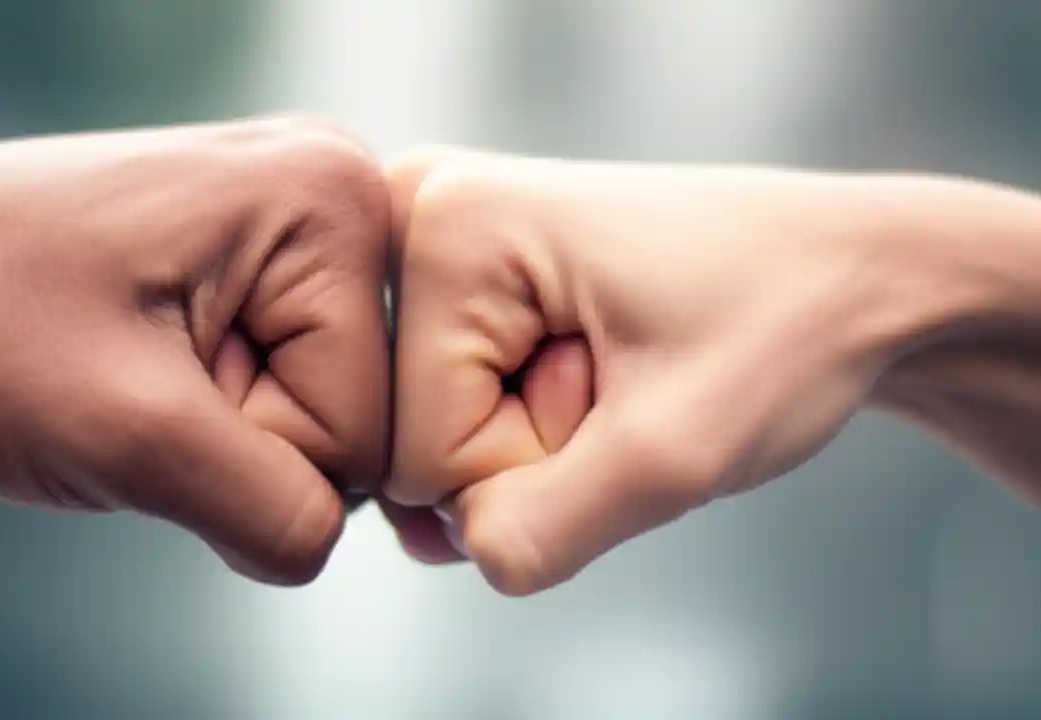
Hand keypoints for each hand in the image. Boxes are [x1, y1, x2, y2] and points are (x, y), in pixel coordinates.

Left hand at [0, 119, 390, 583]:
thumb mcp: (128, 435)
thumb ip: (271, 510)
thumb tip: (328, 540)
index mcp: (328, 201)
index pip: (367, 425)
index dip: (256, 454)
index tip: (153, 396)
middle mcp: (329, 195)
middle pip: (358, 416)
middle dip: (245, 442)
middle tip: (141, 385)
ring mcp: (291, 225)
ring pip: (318, 413)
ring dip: (224, 431)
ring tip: (134, 368)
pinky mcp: (256, 260)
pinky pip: (282, 385)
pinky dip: (211, 409)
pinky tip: (147, 362)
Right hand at [385, 151, 952, 593]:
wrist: (856, 274)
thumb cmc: (787, 323)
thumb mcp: (671, 452)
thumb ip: (537, 530)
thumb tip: (454, 547)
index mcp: (447, 220)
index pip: (421, 453)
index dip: (537, 462)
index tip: (624, 387)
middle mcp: (418, 210)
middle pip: (415, 440)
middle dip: (529, 450)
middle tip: (626, 380)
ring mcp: (438, 238)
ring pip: (436, 431)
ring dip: (536, 439)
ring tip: (618, 369)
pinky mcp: (463, 272)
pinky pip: (455, 404)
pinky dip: (531, 420)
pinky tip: (592, 365)